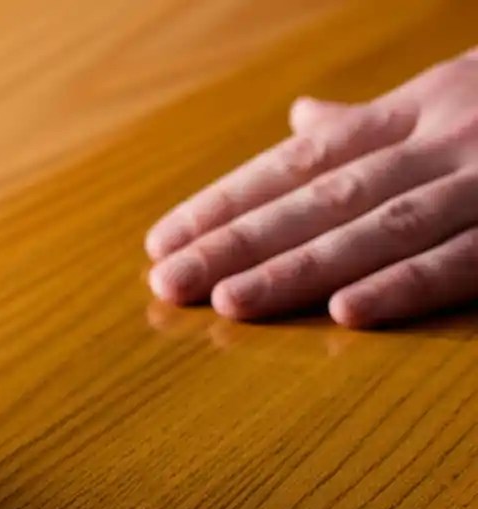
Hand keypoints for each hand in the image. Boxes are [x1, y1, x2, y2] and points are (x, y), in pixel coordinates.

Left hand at [146, 52, 477, 327]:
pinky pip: (461, 260)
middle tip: (168, 282)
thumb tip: (300, 120)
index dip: (226, 204)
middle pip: (318, 198)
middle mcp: (435, 142)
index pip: (296, 162)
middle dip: (237, 243)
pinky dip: (403, 286)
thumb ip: (371, 121)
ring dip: (298, 268)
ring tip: (227, 302)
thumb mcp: (450, 95)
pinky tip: (344, 312)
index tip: (162, 242)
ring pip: (376, 228)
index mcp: (408, 112)